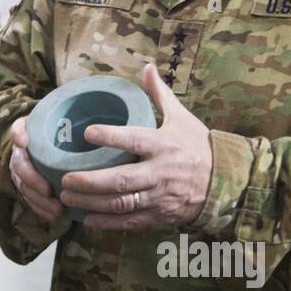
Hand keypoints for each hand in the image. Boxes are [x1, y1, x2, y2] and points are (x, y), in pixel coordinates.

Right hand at [7, 116, 65, 222]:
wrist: (59, 140)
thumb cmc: (62, 128)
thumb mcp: (62, 119)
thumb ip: (66, 118)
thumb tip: (72, 125)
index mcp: (26, 131)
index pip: (17, 130)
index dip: (18, 135)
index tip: (24, 142)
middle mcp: (19, 151)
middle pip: (20, 167)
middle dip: (34, 183)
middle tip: (51, 193)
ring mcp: (21, 170)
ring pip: (24, 187)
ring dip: (39, 201)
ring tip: (57, 210)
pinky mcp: (28, 185)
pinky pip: (30, 199)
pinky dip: (41, 209)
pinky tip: (54, 216)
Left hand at [59, 63, 211, 230]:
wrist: (225, 182)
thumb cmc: (197, 146)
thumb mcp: (182, 117)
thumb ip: (159, 94)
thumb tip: (147, 67)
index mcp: (164, 144)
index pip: (134, 140)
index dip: (111, 137)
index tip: (87, 133)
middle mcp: (160, 172)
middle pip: (122, 179)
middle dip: (90, 181)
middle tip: (65, 179)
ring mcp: (160, 197)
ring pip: (122, 203)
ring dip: (92, 203)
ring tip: (67, 198)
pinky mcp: (159, 215)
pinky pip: (130, 222)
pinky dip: (107, 223)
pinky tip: (86, 219)